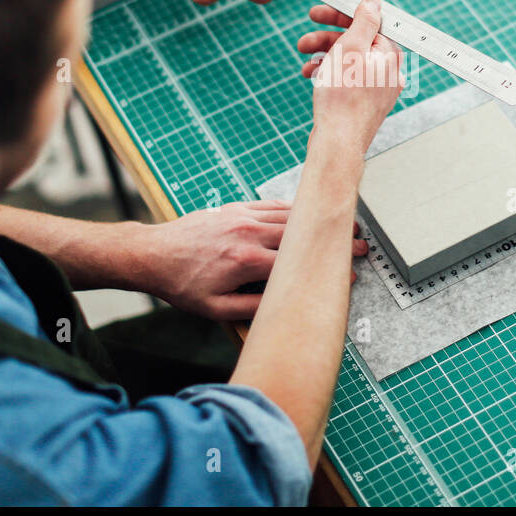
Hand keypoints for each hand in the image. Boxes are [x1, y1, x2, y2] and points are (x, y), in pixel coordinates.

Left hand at [129, 200, 366, 320]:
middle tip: (361, 245)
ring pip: (292, 215)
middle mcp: (248, 233)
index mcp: (246, 261)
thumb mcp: (216, 310)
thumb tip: (286, 306)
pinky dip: (296, 210)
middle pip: (303, 235)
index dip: (327, 269)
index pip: (298, 264)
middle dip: (334, 240)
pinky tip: (312, 215)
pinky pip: (274, 206)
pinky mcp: (237, 208)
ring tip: (345, 226)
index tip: (350, 273)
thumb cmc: (183, 285)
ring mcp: (243, 216)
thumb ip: (254, 309)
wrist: (154, 254)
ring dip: (320, 221)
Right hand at [297, 0, 403, 156]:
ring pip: (349, 60)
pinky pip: (347, 78)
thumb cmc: (343, 99)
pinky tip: (311, 75)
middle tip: (303, 40)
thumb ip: (363, 21)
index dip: (340, 15)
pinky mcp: (364, 101)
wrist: (338, 143)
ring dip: (324, 55)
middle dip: (326, 38)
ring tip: (303, 58)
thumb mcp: (350, 48)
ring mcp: (377, 88)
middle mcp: (388, 71)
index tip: (319, 13)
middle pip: (356, 41)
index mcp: (390, 55)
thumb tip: (373, 2)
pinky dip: (329, 73)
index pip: (368, 23)